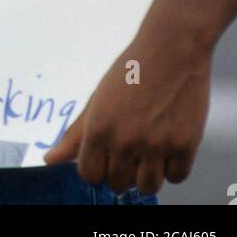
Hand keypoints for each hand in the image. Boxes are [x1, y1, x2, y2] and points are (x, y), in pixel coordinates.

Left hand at [42, 25, 212, 195]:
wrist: (172, 48)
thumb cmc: (132, 69)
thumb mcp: (98, 98)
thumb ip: (75, 133)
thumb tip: (50, 160)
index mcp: (99, 129)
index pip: (90, 175)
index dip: (96, 168)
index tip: (105, 157)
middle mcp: (126, 142)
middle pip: (118, 184)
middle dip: (121, 171)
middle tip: (130, 149)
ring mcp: (157, 146)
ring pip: (148, 187)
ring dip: (147, 175)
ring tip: (149, 152)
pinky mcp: (185, 145)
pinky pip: (177, 177)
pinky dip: (173, 167)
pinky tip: (169, 147)